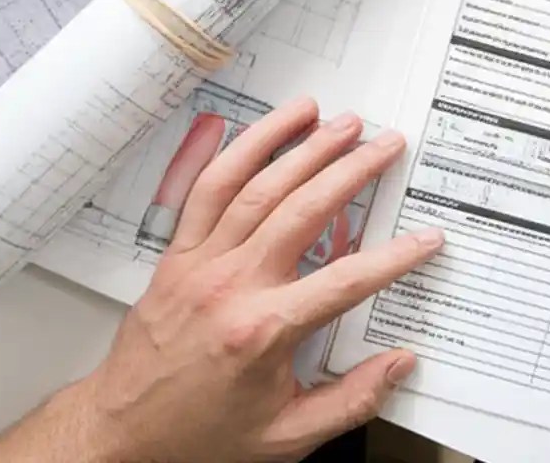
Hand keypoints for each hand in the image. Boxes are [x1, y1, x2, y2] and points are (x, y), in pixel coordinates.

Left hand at [0, 97, 442, 462]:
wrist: (122, 433)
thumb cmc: (201, 436)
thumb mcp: (286, 437)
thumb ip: (351, 401)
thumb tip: (400, 364)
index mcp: (263, 332)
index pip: (345, 282)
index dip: (395, 258)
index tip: (427, 239)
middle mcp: (231, 287)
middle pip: (302, 212)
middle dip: (350, 171)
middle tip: (386, 144)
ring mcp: (200, 264)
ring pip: (254, 189)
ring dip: (299, 147)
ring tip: (336, 120)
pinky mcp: (177, 255)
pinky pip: (205, 191)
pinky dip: (236, 153)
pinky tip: (263, 128)